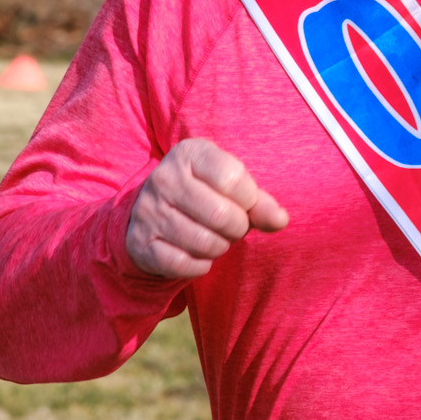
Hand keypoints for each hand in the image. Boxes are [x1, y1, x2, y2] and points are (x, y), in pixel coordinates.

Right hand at [124, 138, 289, 279]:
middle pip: (221, 215)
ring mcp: (149, 211)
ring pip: (205, 243)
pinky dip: (200, 266)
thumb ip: (260, 202)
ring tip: (215, 238)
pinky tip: (197, 255)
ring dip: (220, 247)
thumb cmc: (205, 196)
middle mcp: (164, 178)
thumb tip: (280, 220)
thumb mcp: (233, 188)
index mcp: (189, 154)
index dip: (249, 199)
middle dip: (237, 228)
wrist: (153, 215)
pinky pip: (183, 264)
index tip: (243, 202)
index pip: (233, 178)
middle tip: (232, 227)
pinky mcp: (140, 242)